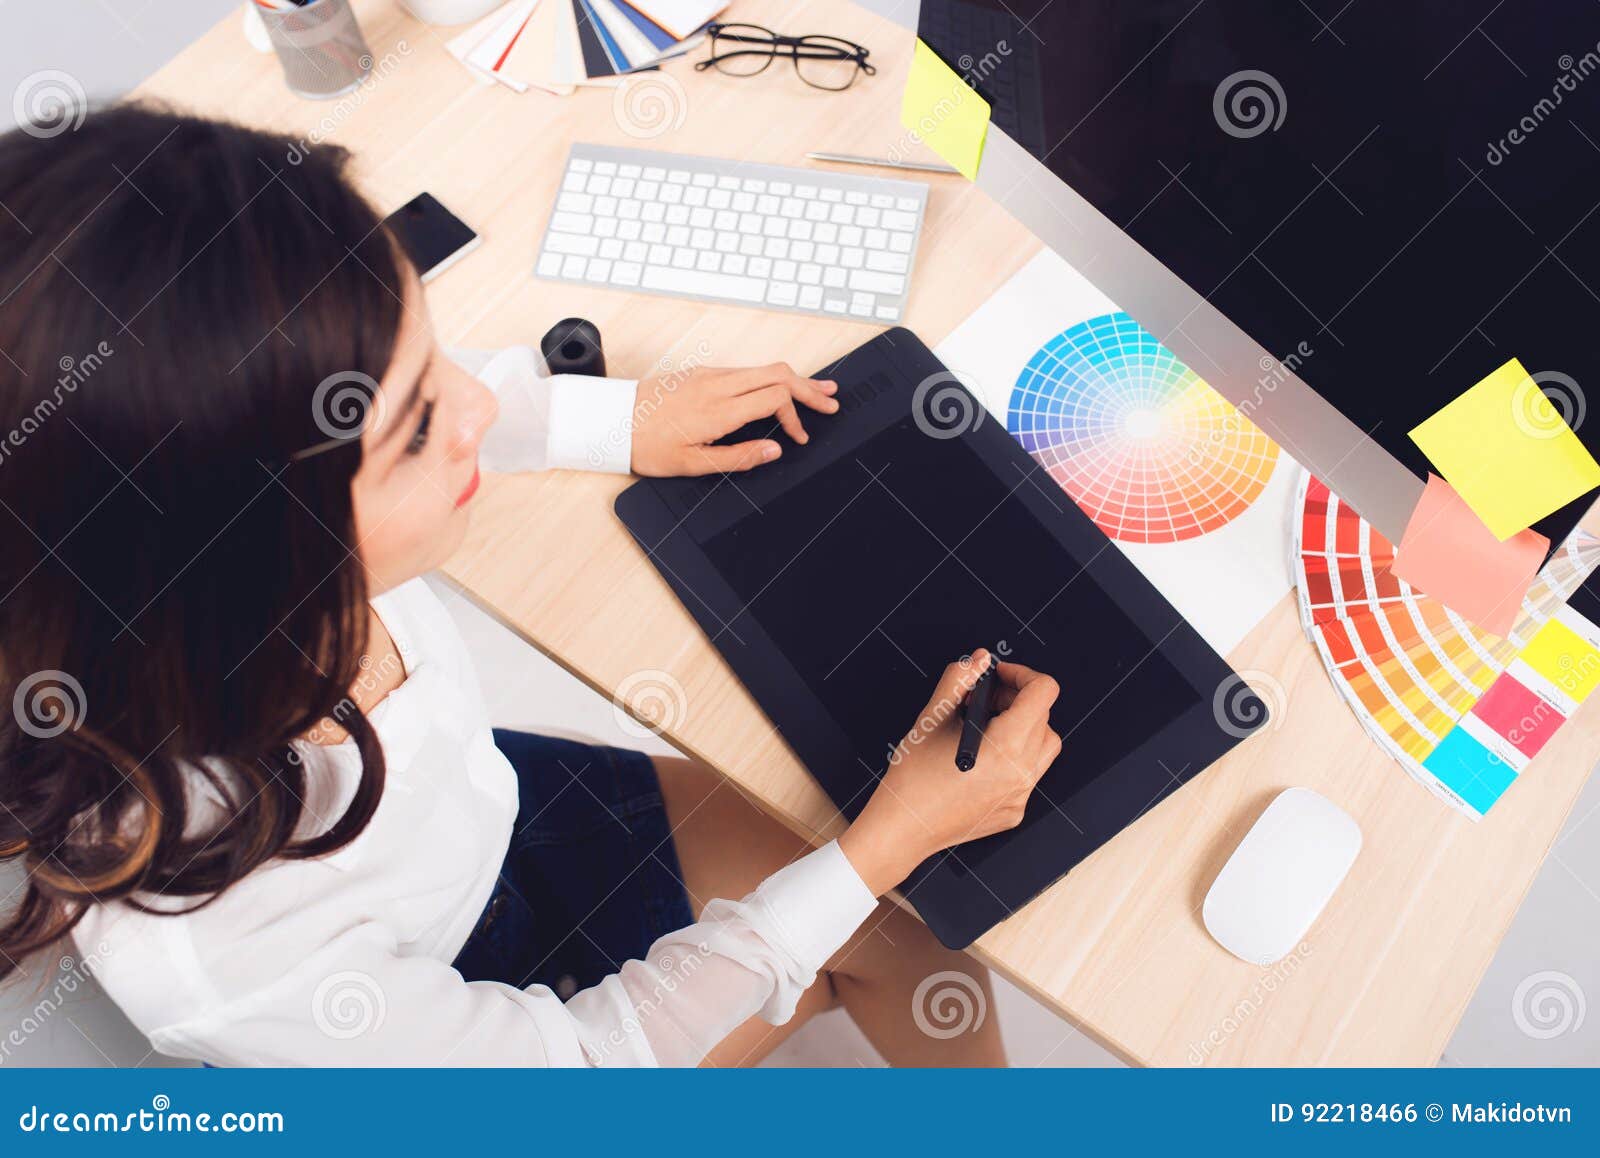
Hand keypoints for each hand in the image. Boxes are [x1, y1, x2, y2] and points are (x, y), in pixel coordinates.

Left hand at [630, 362, 839, 476]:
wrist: (610, 421)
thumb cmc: (646, 446)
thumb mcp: (693, 464)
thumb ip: (739, 457)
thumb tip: (775, 449)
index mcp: (718, 409)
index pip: (775, 397)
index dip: (796, 415)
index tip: (799, 437)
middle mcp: (716, 384)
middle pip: (777, 373)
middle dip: (809, 387)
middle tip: (831, 400)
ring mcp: (708, 374)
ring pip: (762, 368)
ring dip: (792, 379)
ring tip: (816, 390)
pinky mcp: (701, 372)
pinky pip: (744, 370)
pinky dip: (770, 378)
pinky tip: (778, 387)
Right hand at [838, 650, 1062, 895]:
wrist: (902, 829)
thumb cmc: (913, 777)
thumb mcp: (932, 718)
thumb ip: (958, 680)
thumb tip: (979, 659)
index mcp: (1006, 746)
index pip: (1043, 692)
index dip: (1021, 674)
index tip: (998, 675)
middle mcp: (1022, 773)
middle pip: (1044, 718)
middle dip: (1016, 700)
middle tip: (983, 701)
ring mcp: (1021, 795)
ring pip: (1043, 746)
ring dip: (1022, 727)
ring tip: (986, 727)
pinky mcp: (1014, 810)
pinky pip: (1028, 774)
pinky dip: (1013, 757)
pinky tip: (981, 759)